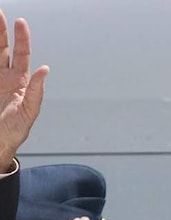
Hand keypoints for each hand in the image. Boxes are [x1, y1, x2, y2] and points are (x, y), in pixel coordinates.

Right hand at [0, 14, 47, 169]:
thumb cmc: (14, 131)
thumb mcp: (28, 112)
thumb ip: (36, 91)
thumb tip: (44, 70)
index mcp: (20, 82)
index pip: (22, 55)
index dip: (22, 39)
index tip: (20, 23)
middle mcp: (5, 77)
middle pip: (3, 48)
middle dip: (2, 31)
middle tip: (0, 14)